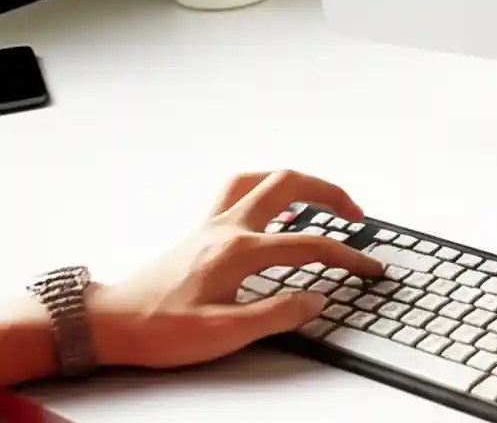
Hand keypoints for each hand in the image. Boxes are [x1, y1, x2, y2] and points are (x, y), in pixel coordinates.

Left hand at [86, 170, 383, 369]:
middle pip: (288, 185)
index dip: (348, 256)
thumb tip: (316, 300)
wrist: (109, 323)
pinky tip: (271, 205)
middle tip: (355, 213)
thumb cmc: (159, 329)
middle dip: (330, 193)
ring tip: (318, 197)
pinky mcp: (200, 230)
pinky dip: (263, 188)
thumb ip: (277, 315)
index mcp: (239, 251)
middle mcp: (227, 227)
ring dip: (294, 181)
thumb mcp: (224, 334)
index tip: (370, 267)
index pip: (310, 245)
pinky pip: (237, 190)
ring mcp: (212, 223)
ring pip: (259, 178)